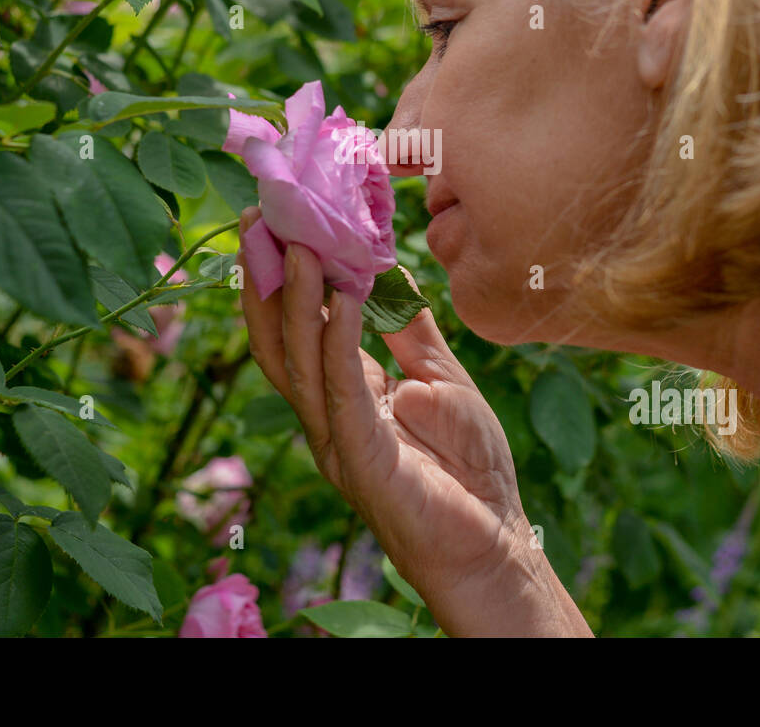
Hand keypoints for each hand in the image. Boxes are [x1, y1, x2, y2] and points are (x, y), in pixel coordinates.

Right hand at [236, 206, 588, 635]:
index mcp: (342, 395)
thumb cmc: (469, 467)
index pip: (297, 327)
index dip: (281, 276)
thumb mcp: (439, 379)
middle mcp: (326, 414)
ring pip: (299, 359)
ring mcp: (337, 438)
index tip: (278, 219)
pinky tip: (345, 291)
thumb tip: (388, 273)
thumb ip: (407, 332)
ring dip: (296, 297)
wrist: (495, 541)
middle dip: (266, 279)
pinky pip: (343, 388)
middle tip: (264, 217)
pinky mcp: (360, 457)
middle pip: (279, 339)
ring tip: (298, 241)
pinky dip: (339, 336)